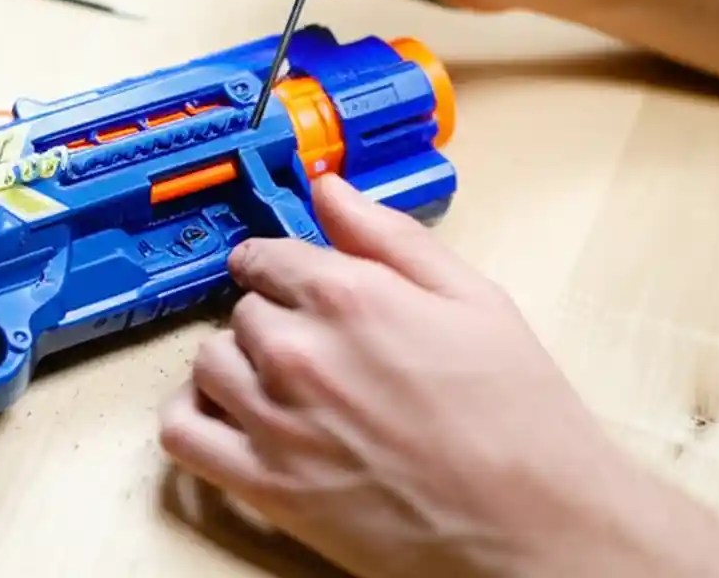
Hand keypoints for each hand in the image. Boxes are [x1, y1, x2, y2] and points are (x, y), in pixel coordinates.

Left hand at [158, 174, 718, 576]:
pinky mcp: (263, 484)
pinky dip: (192, 415)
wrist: (536, 527)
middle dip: (272, 319)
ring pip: (209, 362)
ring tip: (276, 381)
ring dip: (234, 363)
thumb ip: (389, 237)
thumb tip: (329, 190)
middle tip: (314, 346)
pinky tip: (225, 414)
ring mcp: (274, 420)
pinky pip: (182, 432)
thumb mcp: (474, 299)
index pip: (269, 256)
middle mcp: (298, 351)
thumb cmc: (518, 417)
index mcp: (350, 297)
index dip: (279, 266)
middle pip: (243, 310)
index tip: (285, 277)